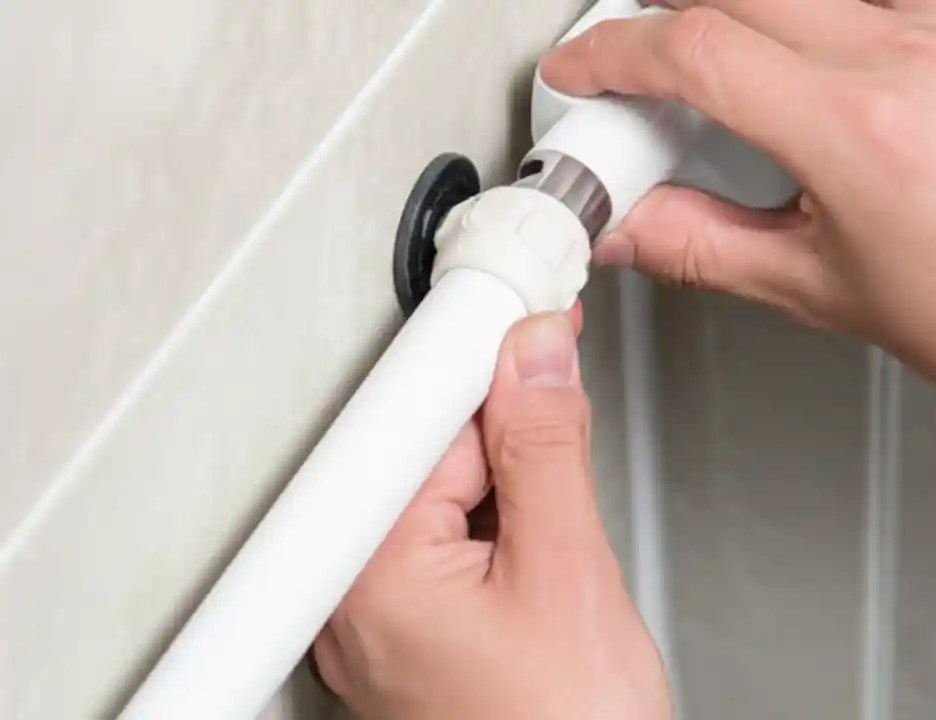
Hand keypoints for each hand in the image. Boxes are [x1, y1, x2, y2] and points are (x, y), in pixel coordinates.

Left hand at [312, 313, 671, 718]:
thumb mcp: (571, 575)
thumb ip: (548, 448)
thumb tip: (535, 355)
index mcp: (374, 578)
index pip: (408, 423)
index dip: (470, 357)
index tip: (512, 305)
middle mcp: (358, 601)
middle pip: (418, 454)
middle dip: (494, 420)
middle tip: (555, 386)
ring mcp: (384, 622)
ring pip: (435, 496)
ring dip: (501, 473)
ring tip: (558, 513)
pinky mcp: (417, 634)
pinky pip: (443, 543)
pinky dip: (493, 517)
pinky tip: (538, 537)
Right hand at [542, 0, 935, 500]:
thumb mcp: (830, 295)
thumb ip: (706, 247)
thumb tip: (630, 230)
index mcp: (862, 129)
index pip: (694, 50)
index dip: (613, 55)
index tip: (587, 72)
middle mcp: (916, 51)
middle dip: (665, 32)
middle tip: (647, 91)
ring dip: (747, 13)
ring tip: (741, 80)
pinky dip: (835, 8)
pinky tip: (834, 56)